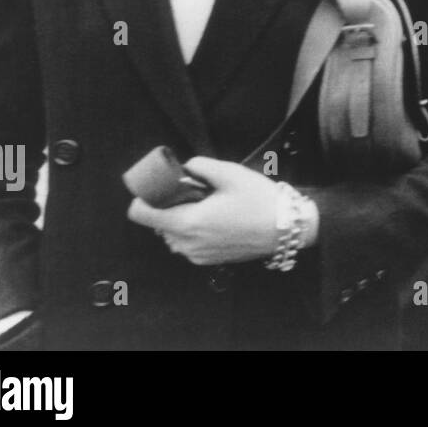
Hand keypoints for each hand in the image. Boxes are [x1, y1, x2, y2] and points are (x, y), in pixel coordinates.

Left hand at [127, 158, 280, 265]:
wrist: (286, 229)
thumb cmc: (259, 201)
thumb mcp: (230, 173)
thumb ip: (200, 165)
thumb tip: (184, 167)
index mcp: (187, 223)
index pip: (141, 214)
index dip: (145, 197)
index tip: (162, 187)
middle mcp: (186, 244)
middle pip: (157, 223)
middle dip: (170, 206)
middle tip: (197, 193)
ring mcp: (196, 255)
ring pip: (172, 234)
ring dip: (181, 219)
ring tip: (209, 206)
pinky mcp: (207, 261)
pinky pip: (187, 243)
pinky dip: (193, 231)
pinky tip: (218, 220)